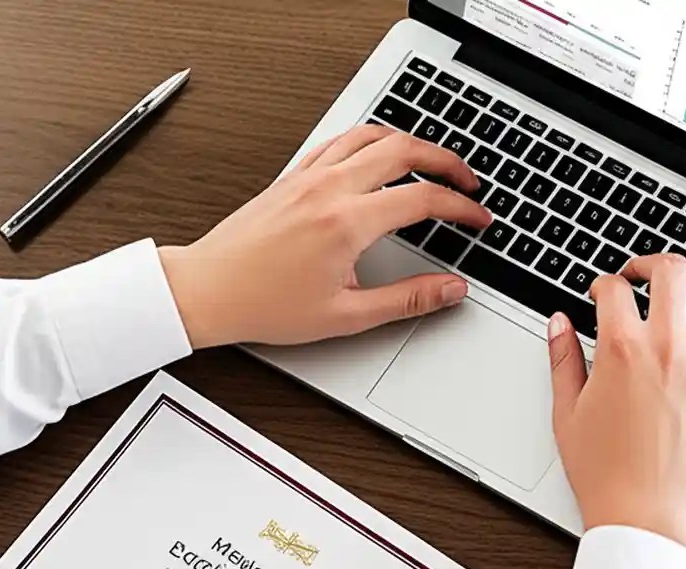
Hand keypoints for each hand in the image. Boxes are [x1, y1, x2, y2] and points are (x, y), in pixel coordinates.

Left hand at [158, 125, 491, 348]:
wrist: (206, 290)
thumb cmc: (264, 304)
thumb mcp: (348, 316)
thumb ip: (409, 300)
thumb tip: (450, 290)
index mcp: (347, 223)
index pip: (424, 199)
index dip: (462, 208)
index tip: (478, 219)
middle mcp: (329, 189)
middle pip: (404, 149)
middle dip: (447, 161)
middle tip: (468, 181)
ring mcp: (309, 176)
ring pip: (372, 135)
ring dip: (411, 142)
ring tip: (433, 162)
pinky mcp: (293, 176)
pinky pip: (341, 140)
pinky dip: (372, 140)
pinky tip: (380, 155)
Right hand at [547, 254, 685, 552]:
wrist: (645, 516)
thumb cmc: (605, 473)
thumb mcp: (566, 412)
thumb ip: (562, 359)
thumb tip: (559, 323)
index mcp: (622, 349)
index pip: (613, 288)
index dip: (602, 284)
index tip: (600, 295)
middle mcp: (667, 347)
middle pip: (668, 273)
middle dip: (647, 265)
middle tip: (637, 276)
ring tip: (677, 286)